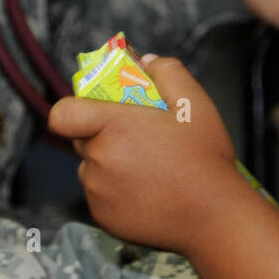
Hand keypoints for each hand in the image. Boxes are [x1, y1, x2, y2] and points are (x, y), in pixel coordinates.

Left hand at [48, 55, 244, 253]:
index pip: (63, 114)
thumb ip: (168, 71)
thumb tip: (145, 60)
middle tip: (137, 139)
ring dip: (108, 165)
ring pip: (91, 169)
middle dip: (101, 136)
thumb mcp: (195, 103)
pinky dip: (114, 192)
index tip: (96, 112)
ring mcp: (98, 192)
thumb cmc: (205, 158)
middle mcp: (99, 160)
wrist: (214, 217)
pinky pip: (99, 196)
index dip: (74, 110)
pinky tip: (145, 191)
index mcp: (114, 127)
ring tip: (146, 169)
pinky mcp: (103, 217)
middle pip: (81, 140)